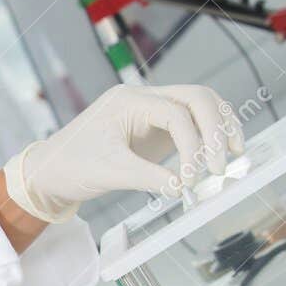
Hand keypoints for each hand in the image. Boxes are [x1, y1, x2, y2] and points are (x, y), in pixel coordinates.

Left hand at [2, 83, 245, 221]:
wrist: (50, 171)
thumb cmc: (71, 166)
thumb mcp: (109, 173)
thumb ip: (148, 178)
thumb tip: (183, 188)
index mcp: (128, 101)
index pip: (175, 112)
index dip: (192, 144)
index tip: (194, 176)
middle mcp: (143, 98)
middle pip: (197, 97)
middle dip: (216, 128)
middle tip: (222, 164)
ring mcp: (152, 111)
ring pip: (199, 105)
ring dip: (220, 127)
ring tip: (234, 155)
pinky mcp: (156, 128)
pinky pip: (192, 123)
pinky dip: (209, 136)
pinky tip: (218, 156)